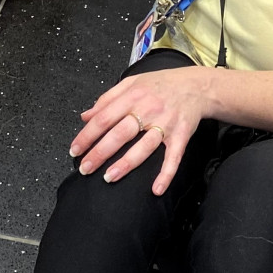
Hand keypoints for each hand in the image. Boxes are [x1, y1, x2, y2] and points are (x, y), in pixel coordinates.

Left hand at [71, 67, 212, 195]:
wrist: (197, 86)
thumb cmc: (161, 84)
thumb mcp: (132, 82)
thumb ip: (108, 98)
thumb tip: (85, 116)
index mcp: (133, 96)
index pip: (104, 117)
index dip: (87, 135)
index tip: (74, 150)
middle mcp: (148, 109)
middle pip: (120, 133)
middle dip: (100, 152)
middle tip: (85, 168)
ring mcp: (166, 124)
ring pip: (144, 146)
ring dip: (126, 163)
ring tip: (108, 177)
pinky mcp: (181, 135)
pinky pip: (173, 157)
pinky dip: (166, 174)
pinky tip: (156, 189)